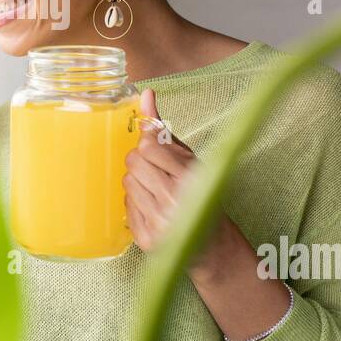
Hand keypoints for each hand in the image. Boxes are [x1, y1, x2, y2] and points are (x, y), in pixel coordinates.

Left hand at [123, 88, 237, 278]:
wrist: (214, 245)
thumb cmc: (204, 194)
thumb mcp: (190, 158)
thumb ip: (164, 129)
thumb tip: (146, 94)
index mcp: (189, 176)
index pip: (148, 147)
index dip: (149, 146)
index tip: (155, 150)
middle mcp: (173, 200)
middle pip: (133, 163)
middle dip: (142, 162)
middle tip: (156, 170)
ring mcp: (159, 222)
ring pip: (127, 183)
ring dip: (138, 181)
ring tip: (156, 188)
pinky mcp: (147, 239)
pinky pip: (126, 207)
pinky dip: (136, 202)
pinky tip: (154, 205)